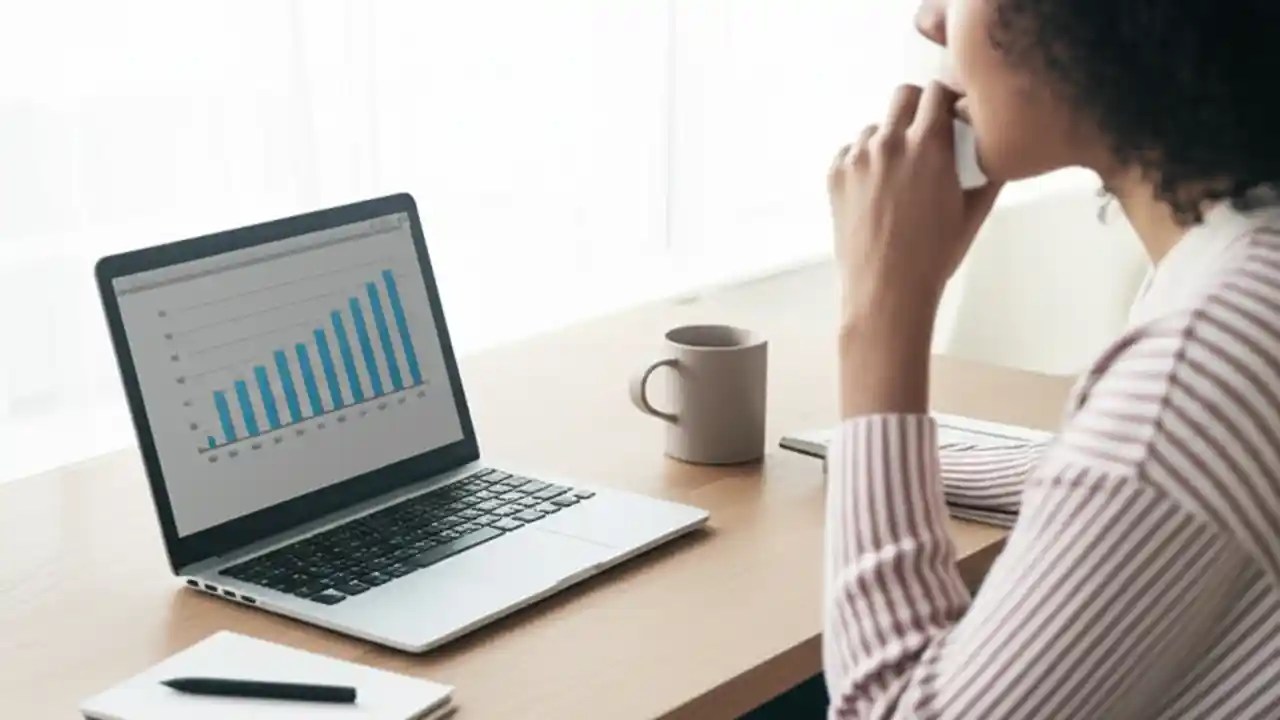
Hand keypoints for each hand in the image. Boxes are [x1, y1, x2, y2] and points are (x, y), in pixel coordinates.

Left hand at [828, 82, 1001, 325]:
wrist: (886, 289)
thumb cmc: (935, 255)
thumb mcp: (973, 213)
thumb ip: (989, 174)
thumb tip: (998, 150)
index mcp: (928, 145)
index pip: (937, 92)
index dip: (947, 98)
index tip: (951, 113)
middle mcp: (889, 142)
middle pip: (903, 96)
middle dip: (917, 107)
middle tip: (925, 132)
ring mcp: (857, 158)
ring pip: (875, 127)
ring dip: (889, 139)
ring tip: (898, 173)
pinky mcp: (835, 175)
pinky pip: (850, 151)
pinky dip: (864, 160)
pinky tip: (875, 188)